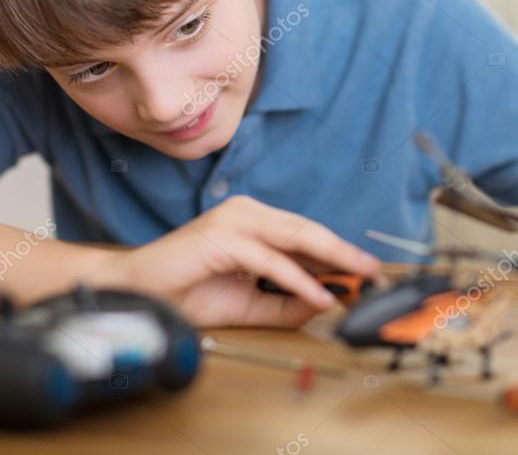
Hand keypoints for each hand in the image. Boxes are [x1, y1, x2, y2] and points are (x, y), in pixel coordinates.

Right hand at [88, 195, 381, 327]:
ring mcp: (233, 220)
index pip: (305, 234)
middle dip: (346, 253)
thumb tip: (328, 303)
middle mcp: (245, 212)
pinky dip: (299, 281)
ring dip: (332, 261)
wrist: (141, 292)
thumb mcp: (250, 305)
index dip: (339, 253)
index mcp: (252, 222)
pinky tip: (320, 297)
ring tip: (360, 281)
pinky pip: (271, 261)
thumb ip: (286, 304)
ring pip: (296, 238)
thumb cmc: (189, 293)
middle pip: (308, 230)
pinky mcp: (222, 236)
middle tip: (376, 274)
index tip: (368, 274)